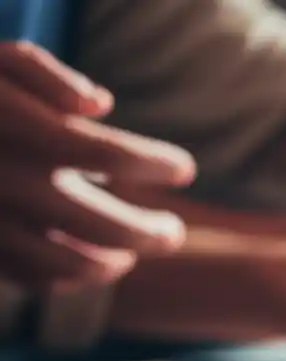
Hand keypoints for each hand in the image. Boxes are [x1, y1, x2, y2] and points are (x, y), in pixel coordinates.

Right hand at [0, 42, 194, 289]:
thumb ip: (45, 76)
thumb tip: (100, 106)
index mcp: (19, 130)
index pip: (112, 154)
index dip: (157, 164)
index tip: (185, 169)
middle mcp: (7, 182)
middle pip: (105, 226)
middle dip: (152, 234)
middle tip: (174, 231)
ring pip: (70, 264)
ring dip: (113, 264)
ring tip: (132, 252)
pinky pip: (30, 276)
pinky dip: (68, 276)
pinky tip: (89, 262)